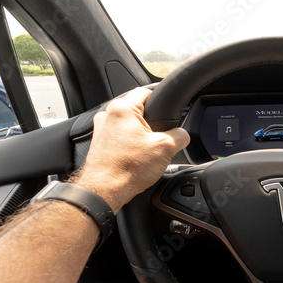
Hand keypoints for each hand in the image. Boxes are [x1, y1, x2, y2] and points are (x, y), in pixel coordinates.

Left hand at [73, 87, 189, 210]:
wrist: (105, 190)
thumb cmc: (126, 169)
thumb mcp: (165, 148)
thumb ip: (180, 135)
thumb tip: (183, 135)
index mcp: (122, 108)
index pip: (147, 92)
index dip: (161, 101)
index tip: (168, 113)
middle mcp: (108, 115)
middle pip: (137, 109)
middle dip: (151, 122)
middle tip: (159, 138)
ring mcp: (101, 129)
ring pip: (128, 124)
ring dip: (140, 135)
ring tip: (147, 152)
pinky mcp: (99, 143)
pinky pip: (119, 137)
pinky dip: (129, 145)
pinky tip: (136, 159)